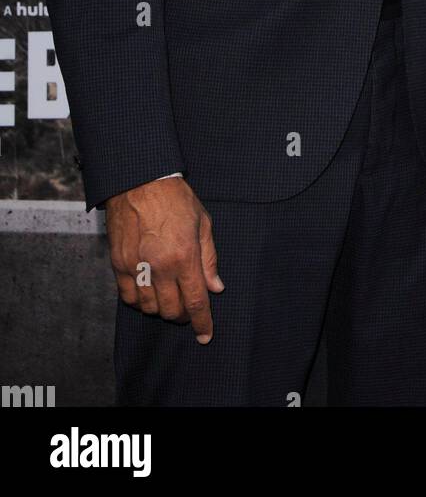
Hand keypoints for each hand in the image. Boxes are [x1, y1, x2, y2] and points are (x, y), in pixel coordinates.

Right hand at [105, 177, 223, 342]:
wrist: (139, 181)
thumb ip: (209, 259)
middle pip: (171, 310)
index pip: (195, 302)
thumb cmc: (175, 198)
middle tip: (188, 307)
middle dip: (183, 315)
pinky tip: (148, 292)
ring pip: (149, 308)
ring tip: (169, 298)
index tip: (205, 335)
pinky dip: (140, 301)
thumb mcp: (202, 223)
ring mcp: (136, 267)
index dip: (202, 323)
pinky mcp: (118, 264)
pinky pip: (128, 297)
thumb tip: (215, 287)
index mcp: (184, 256)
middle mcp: (159, 267)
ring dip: (161, 309)